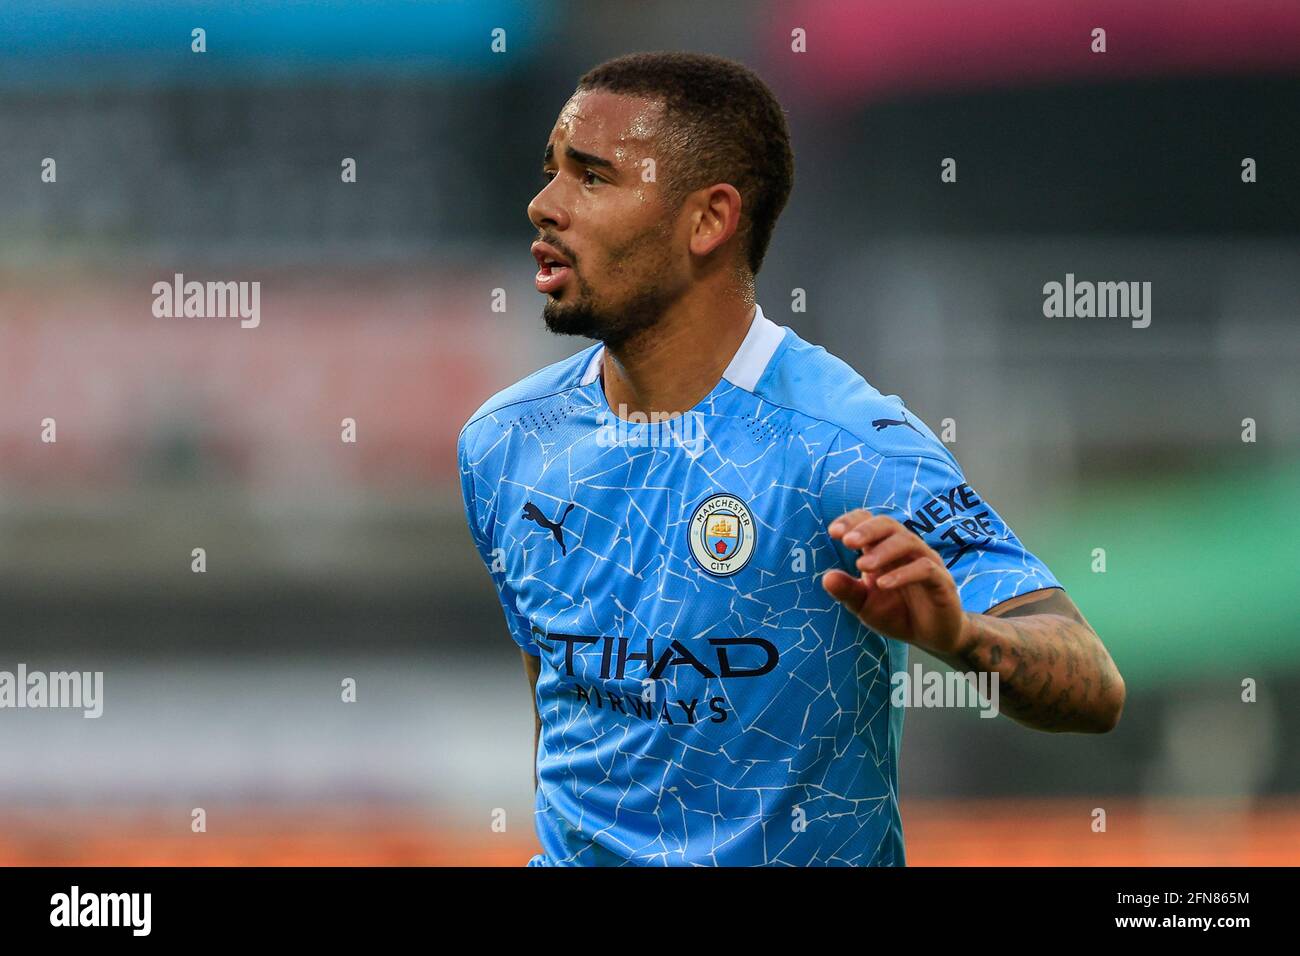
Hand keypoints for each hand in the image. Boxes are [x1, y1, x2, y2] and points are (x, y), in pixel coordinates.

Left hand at [822, 509, 968, 656]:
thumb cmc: (896, 613)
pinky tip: (883, 584)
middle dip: (866, 530)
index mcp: (883, 549)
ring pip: (907, 541)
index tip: (833, 532)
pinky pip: (924, 569)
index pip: (869, 522)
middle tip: (847, 542)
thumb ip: (847, 591)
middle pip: (888, 524)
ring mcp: (926, 562)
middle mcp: (905, 550)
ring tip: (862, 566)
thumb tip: (826, 578)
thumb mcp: (865, 605)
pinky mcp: (941, 581)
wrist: (930, 637)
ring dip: (883, 551)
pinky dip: (903, 574)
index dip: (852, 522)